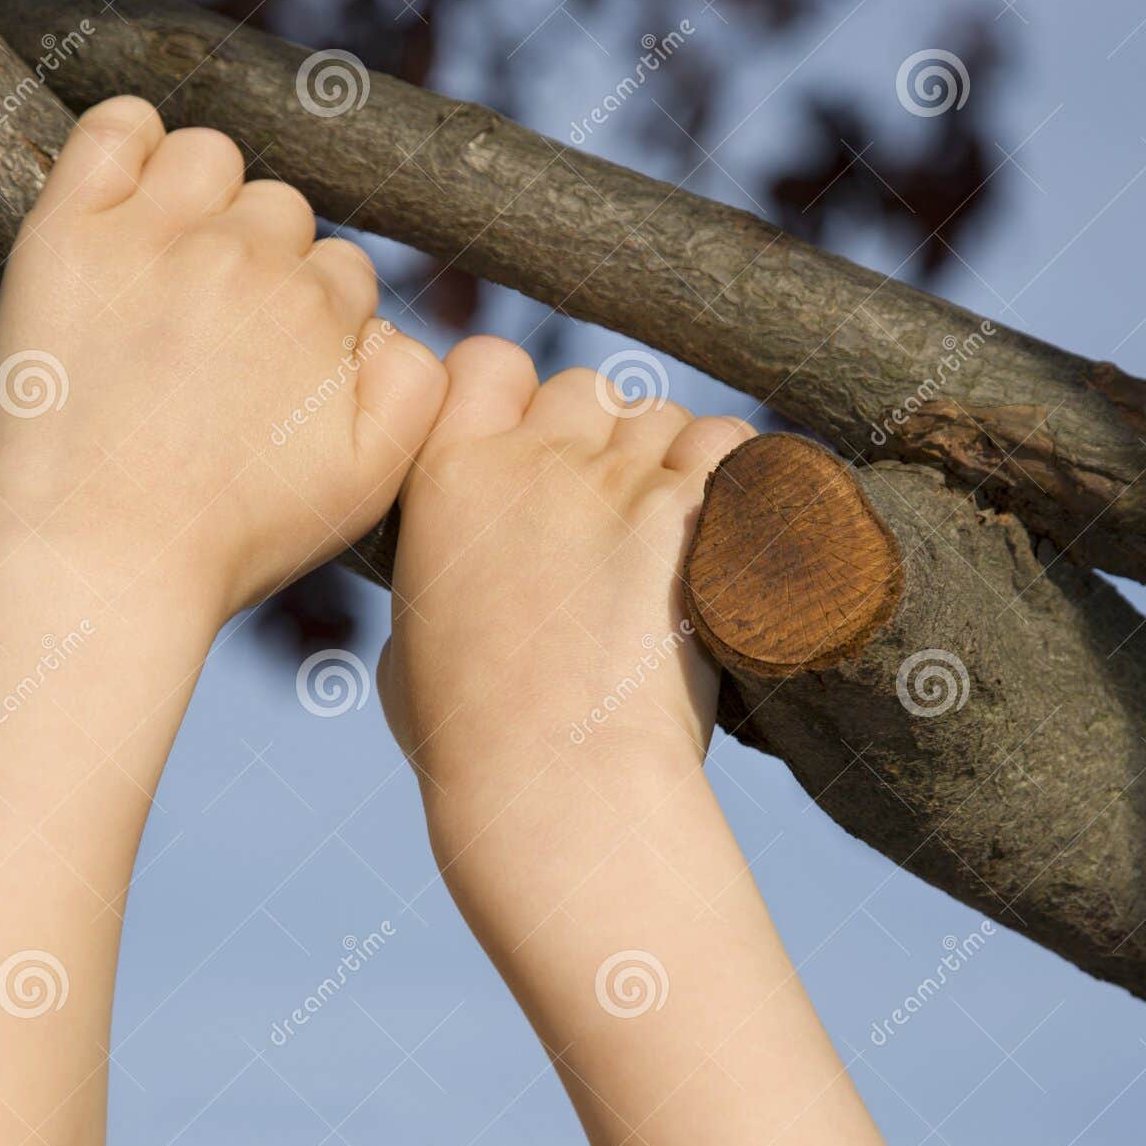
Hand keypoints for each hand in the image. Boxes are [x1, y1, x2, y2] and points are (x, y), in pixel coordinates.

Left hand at [0, 96, 446, 621]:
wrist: (102, 560)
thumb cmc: (234, 534)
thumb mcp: (369, 480)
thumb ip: (419, 388)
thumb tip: (388, 323)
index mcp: (324, 306)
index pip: (338, 272)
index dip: (308, 323)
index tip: (264, 379)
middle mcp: (249, 256)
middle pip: (279, 212)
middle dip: (262, 263)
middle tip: (212, 343)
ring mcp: (155, 236)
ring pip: (210, 160)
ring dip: (203, 197)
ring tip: (170, 270)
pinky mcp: (70, 234)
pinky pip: (114, 129)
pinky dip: (128, 138)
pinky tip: (126, 186)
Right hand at [380, 336, 754, 803]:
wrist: (557, 786)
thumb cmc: (470, 740)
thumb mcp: (409, 642)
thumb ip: (439, 571)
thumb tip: (457, 567)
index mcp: (445, 474)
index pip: (487, 360)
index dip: (516, 397)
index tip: (531, 448)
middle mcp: (531, 458)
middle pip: (583, 389)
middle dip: (598, 438)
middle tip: (609, 516)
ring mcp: (616, 480)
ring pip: (662, 418)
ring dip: (669, 465)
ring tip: (669, 546)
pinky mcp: (694, 512)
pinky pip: (732, 446)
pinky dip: (736, 480)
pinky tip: (725, 536)